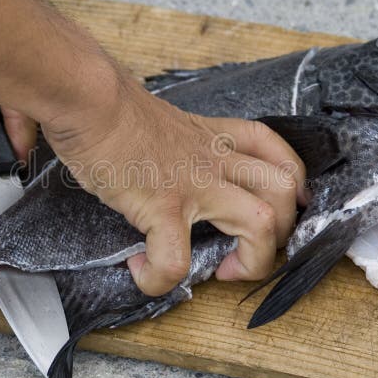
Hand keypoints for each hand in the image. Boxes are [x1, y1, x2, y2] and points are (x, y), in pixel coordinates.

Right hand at [43, 73, 306, 295]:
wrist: (88, 99)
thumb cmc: (109, 108)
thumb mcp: (158, 122)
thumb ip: (169, 143)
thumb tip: (137, 164)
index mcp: (213, 138)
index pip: (273, 149)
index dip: (289, 184)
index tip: (273, 212)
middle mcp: (213, 160)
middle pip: (284, 189)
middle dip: (281, 232)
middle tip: (245, 250)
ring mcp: (193, 184)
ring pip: (262, 223)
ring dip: (253, 262)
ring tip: (222, 271)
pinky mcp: (161, 207)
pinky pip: (174, 260)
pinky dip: (160, 278)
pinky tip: (141, 270)